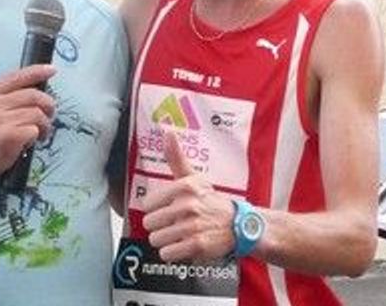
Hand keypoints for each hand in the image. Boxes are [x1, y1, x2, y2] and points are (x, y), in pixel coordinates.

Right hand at [0, 65, 55, 181]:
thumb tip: (31, 94)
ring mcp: (0, 120)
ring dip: (44, 125)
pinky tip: (29, 143)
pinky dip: (36, 137)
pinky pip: (34, 130)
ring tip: (40, 133)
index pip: (16, 76)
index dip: (37, 71)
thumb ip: (1, 98)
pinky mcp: (8, 136)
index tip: (51, 70)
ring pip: (37, 114)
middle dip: (48, 105)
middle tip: (49, 114)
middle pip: (33, 95)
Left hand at [141, 131, 235, 261]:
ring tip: (179, 235)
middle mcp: (188, 205)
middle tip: (174, 223)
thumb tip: (166, 132)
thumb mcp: (193, 177)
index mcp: (184, 187)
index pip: (148, 204)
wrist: (238, 224)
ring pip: (156, 240)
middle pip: (150, 223)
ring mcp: (192, 226)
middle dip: (160, 226)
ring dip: (165, 241)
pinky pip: (167, 254)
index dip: (155, 209)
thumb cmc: (210, 200)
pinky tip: (184, 245)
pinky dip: (173, 253)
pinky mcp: (197, 246)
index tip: (167, 209)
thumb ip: (175, 157)